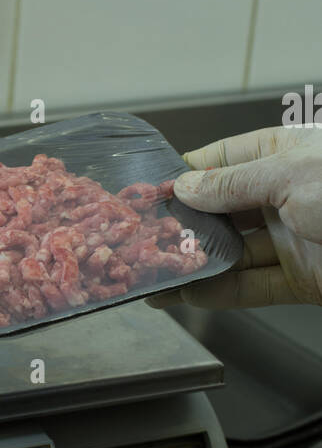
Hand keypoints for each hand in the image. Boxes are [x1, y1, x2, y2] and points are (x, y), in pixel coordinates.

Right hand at [149, 126, 321, 308]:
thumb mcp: (289, 175)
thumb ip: (233, 183)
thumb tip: (185, 186)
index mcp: (284, 154)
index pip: (222, 159)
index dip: (186, 174)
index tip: (152, 190)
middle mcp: (283, 195)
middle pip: (221, 211)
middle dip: (185, 224)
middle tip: (146, 236)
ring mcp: (291, 238)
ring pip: (232, 253)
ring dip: (196, 263)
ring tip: (158, 271)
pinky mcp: (300, 277)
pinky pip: (252, 286)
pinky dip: (220, 292)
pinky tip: (189, 292)